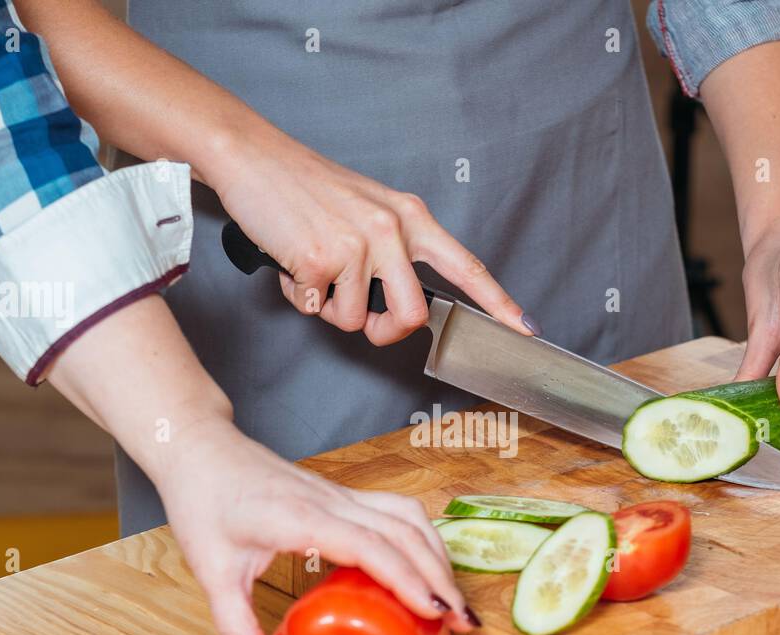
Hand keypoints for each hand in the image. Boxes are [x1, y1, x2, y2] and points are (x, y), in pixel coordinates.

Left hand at [154, 415, 473, 634]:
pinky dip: (422, 538)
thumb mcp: (212, 572)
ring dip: (437, 555)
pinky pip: (396, 511)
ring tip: (452, 601)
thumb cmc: (204, 502)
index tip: (436, 613)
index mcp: (300, 518)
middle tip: (463, 622)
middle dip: (440, 576)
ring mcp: (341, 494)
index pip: (370, 546)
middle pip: (404, 531)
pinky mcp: (343, 495)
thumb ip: (237, 627)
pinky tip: (428, 567)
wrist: (199, 449)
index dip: (408, 579)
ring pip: (408, 516)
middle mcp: (331, 501)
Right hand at [209, 127, 531, 344]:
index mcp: (410, 217)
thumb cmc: (306, 187)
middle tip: (364, 321)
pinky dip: (298, 295)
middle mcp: (390, 230)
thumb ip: (392, 251)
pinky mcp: (318, 259)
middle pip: (410, 316)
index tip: (525, 327)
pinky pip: (314, 308)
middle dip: (384, 333)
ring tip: (312, 267)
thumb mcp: (367, 208)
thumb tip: (397, 304)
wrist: (254, 157)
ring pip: (354, 320)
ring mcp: (355, 245)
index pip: (465, 265)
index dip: (498, 301)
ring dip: (328, 307)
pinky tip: (291, 261)